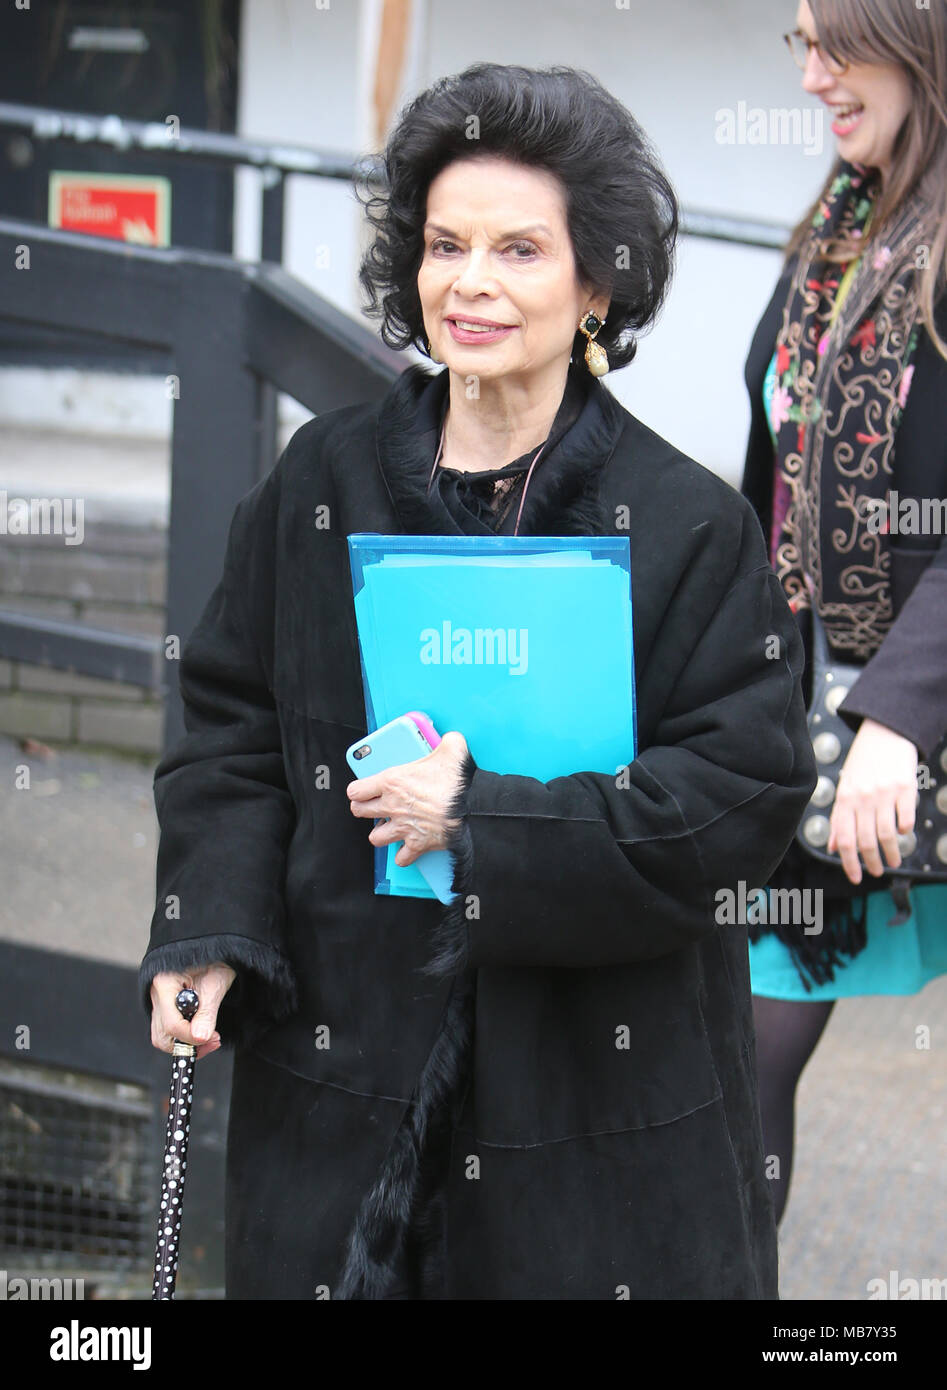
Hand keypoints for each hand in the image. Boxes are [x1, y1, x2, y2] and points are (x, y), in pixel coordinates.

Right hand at [149, 963, 235, 1059]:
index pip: (172, 1024)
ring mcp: (159, 1001)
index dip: (191, 1036)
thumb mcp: (216, 983)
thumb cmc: (214, 958)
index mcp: (164, 983)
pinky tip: (202, 1029)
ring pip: (163, 1036)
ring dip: (186, 1042)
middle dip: (186, 1044)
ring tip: (209, 1036)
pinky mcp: (166, 1006)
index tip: (212, 1038)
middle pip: (162, 1035)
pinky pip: (170, 1029)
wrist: (214, 946)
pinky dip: (185, 1035)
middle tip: (211, 1040)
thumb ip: (207, 1012)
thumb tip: (200, 1037)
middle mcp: (157, 994)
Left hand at [346, 730, 468, 866]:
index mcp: (392, 781)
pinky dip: (404, 855)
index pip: (356, 790)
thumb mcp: (452, 748)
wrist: (475, 807)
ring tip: (389, 826)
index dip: (357, 790)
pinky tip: (408, 848)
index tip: (362, 791)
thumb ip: (446, 741)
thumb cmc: (459, 780)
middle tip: (373, 806)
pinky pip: (401, 858)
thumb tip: (451, 739)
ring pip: (375, 838)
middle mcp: (392, 806)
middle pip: (360, 812)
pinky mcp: (417, 844)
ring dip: (381, 833)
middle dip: (363, 809)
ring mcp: (403, 827)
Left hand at [827, 718, 917, 884]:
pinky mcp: (905, 787)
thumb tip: (833, 848)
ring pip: (887, 834)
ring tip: (893, 861)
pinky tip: (904, 833)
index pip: (844, 839)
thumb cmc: (863, 763)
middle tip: (876, 871)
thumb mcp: (845, 788)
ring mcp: (884, 793)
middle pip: (866, 840)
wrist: (884, 732)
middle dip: (871, 862)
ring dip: (891, 852)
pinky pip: (906, 817)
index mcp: (844, 799)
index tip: (856, 878)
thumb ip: (839, 819)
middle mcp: (862, 798)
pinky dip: (905, 829)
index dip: (849, 863)